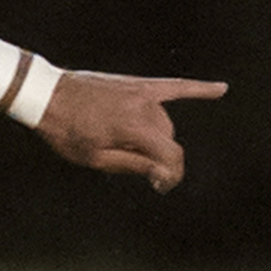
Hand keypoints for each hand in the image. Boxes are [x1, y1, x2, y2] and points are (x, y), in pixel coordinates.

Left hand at [34, 71, 226, 192]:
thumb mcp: (95, 158)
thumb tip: (164, 175)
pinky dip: (198, 88)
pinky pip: (174, 85)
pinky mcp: (138, 83)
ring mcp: (142, 91)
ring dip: (155, 136)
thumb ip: (134, 165)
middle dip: (155, 154)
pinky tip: (222, 89)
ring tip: (123, 141)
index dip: (171, 175)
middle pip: (166, 138)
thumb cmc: (67, 131)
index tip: (161, 187)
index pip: (170, 155)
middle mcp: (144, 106)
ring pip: (164, 121)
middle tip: (131, 165)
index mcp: (134, 127)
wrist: (48, 95)